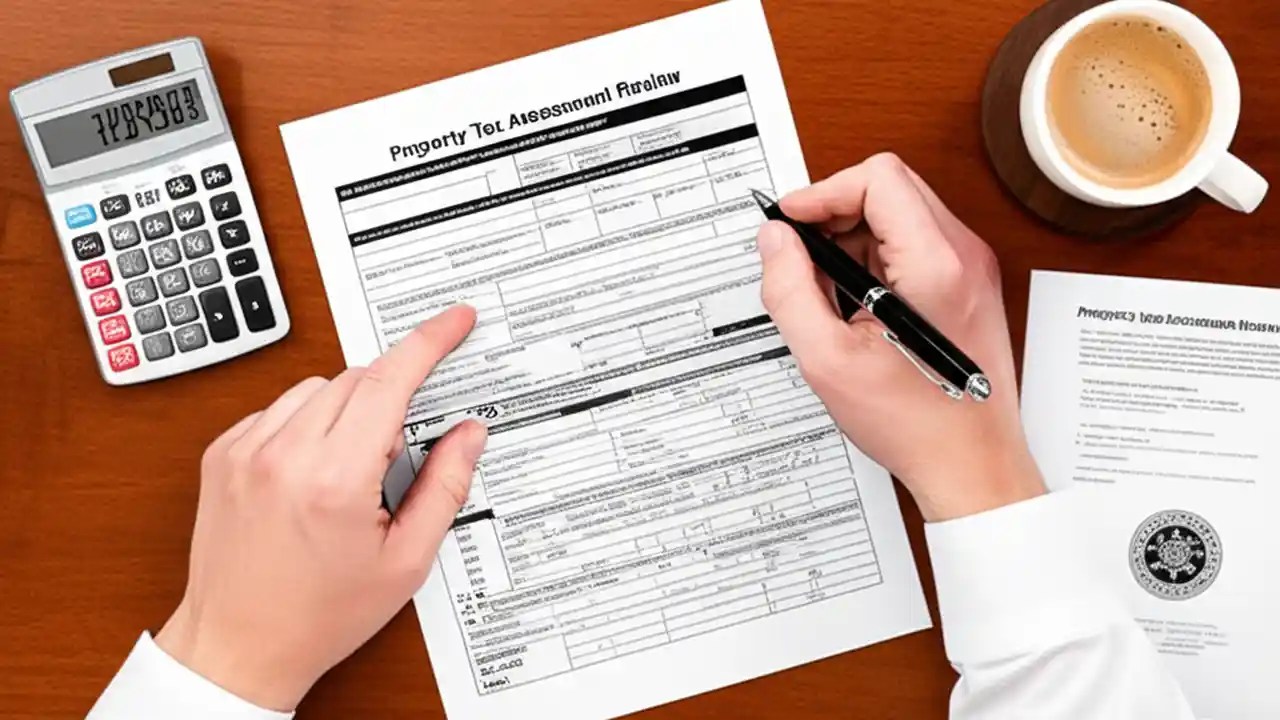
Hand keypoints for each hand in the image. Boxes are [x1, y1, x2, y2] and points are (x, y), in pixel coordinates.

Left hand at [155, 305, 486, 710]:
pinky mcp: (222, 453)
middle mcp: (283, 454)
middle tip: (393, 460)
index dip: (429, 343)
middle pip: (356, 378)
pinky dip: (306, 423)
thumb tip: (468, 433)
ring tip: (348, 472)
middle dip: (389, 399)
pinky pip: (278, 408)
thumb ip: (445, 487)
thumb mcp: (405, 561)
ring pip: (316, 387)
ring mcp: (245, 450)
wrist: (238, 646)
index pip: (390, 381)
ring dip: (346, 409)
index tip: (454, 321)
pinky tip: (312, 472)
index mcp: (335, 479)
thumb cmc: (319, 614)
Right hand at [756, 153, 1044, 521]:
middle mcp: (963, 256)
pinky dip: (875, 259)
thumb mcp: (828, 361)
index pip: (877, 178)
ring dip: (854, 239)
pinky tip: (855, 305)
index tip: (791, 223)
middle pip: (890, 187)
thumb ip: (791, 291)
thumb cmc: (917, 424)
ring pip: (900, 214)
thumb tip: (775, 240)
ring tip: (828, 291)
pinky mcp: (967, 286)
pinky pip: (913, 245)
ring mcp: (970, 269)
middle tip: (802, 254)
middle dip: (836, 212)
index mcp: (935, 265)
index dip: (823, 192)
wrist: (971, 465)